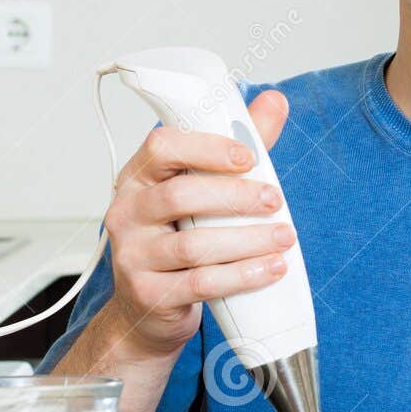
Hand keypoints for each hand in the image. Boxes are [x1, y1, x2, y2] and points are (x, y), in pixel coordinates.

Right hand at [99, 89, 291, 361]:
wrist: (147, 310)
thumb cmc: (177, 240)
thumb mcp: (201, 192)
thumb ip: (236, 149)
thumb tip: (275, 101)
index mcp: (137, 179)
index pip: (161, 147)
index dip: (207, 148)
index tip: (249, 158)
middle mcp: (126, 214)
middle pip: (179, 196)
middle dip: (235, 196)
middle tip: (275, 200)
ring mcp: (132, 256)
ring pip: (193, 245)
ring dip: (247, 240)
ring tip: (284, 237)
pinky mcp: (148, 295)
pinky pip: (199, 283)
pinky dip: (242, 276)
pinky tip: (272, 269)